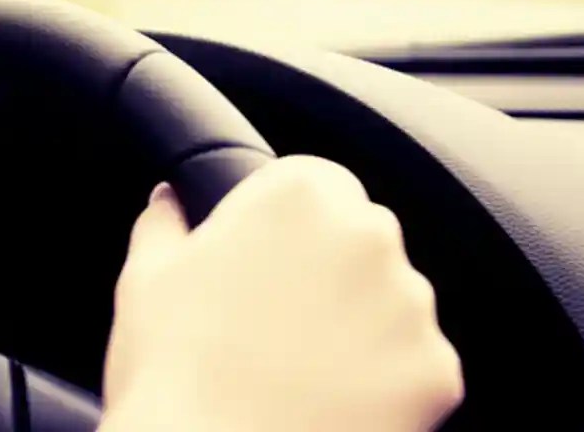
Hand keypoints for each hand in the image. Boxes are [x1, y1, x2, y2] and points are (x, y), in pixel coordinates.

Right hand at [101, 155, 462, 431]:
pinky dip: (385, 382)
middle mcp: (368, 236)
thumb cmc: (171, 371)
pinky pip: (416, 364)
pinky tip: (328, 401)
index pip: (312, 182)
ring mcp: (411, 307)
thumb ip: (165, 224)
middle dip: (327, 269)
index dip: (282, 225)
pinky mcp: (438, 372)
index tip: (260, 262)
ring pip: (392, 301)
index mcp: (298, 196)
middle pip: (359, 236)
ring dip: (360, 323)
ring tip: (297, 369)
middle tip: (273, 320)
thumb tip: (168, 202)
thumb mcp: (146, 280)